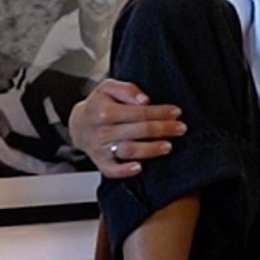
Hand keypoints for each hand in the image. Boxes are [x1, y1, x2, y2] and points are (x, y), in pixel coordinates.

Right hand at [68, 78, 185, 177]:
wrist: (79, 125)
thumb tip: (144, 99)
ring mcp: (101, 148)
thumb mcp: (108, 88)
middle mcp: (102, 131)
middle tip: (180, 128)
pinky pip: (111, 170)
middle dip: (163, 129)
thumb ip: (127, 89)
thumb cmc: (99, 104)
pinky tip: (140, 167)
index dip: (160, 112)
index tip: (176, 112)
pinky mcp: (100, 162)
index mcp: (104, 111)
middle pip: (138, 131)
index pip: (138, 112)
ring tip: (168, 146)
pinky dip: (125, 171)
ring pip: (128, 150)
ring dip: (151, 149)